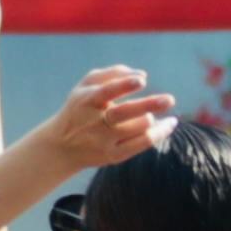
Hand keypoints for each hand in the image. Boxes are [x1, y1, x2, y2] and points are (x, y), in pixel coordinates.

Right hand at [29, 65, 171, 170]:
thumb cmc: (80, 108)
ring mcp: (104, 141)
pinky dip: (160, 132)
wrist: (61, 147)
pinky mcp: (113, 156)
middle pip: (125, 112)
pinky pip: (143, 144)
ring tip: (151, 114)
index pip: (106, 91)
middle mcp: (94, 122)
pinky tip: (169, 124)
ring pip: (139, 127)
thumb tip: (142, 74)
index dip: (124, 85)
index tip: (142, 80)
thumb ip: (111, 74)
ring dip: (150, 117)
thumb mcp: (86, 86)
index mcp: (87, 100)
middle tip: (169, 99)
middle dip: (149, 105)